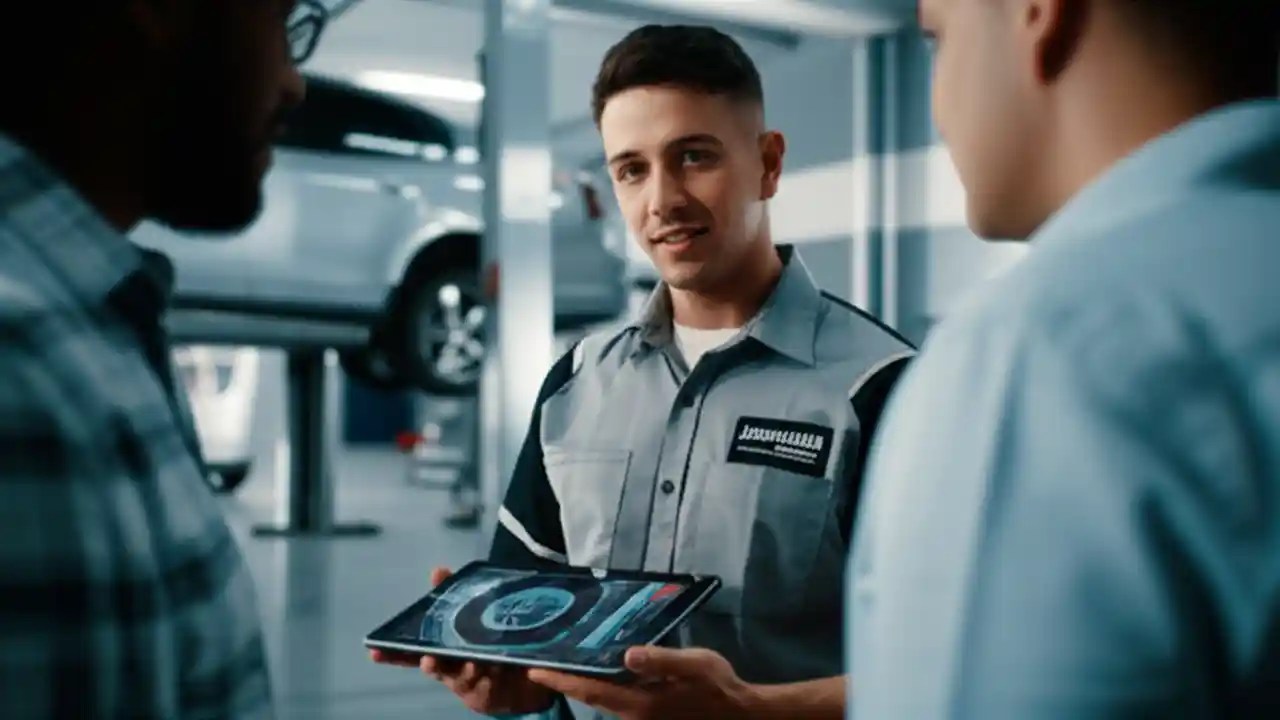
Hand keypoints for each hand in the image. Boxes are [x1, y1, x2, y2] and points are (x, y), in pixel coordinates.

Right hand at [369, 567, 556, 715]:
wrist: (512, 675)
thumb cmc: (479, 642)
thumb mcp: (467, 614)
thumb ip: (451, 594)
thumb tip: (437, 570)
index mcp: (438, 650)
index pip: (410, 653)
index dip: (391, 653)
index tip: (374, 652)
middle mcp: (449, 668)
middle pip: (436, 668)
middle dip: (433, 664)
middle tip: (429, 660)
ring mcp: (471, 680)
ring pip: (466, 677)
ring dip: (468, 670)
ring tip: (474, 663)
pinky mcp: (493, 689)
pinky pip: (495, 683)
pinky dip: (498, 676)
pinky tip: (504, 669)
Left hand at [528, 646, 756, 719]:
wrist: (741, 716)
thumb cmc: (719, 689)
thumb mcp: (695, 666)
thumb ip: (661, 660)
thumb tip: (627, 654)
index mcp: (640, 704)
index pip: (591, 692)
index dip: (561, 681)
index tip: (534, 670)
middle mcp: (634, 717)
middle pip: (591, 697)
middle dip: (566, 681)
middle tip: (543, 660)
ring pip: (604, 701)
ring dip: (585, 684)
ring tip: (566, 659)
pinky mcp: (650, 717)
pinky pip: (618, 701)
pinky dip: (604, 687)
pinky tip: (602, 669)